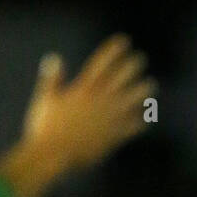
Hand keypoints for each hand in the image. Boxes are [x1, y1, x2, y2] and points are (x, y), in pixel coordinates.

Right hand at [22, 35, 153, 174]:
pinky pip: (130, 128)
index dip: (113, 52)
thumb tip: (55, 59)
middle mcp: (98, 102)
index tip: (123, 41)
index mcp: (82, 90)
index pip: (101, 65)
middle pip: (119, 80)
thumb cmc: (46, 127)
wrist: (54, 154)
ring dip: (141, 92)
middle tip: (141, 59)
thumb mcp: (46, 98)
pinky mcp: (112, 137)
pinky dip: (138, 122)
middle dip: (130, 67)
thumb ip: (53, 79)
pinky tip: (145, 118)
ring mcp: (107, 120)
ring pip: (130, 102)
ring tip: (151, 85)